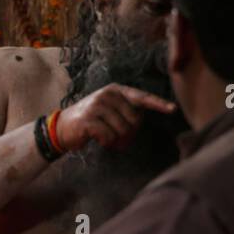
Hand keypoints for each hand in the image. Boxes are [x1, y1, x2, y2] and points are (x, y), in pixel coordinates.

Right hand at [54, 83, 177, 151]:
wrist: (61, 128)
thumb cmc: (90, 121)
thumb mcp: (108, 110)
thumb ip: (125, 110)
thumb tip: (141, 120)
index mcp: (115, 90)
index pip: (141, 97)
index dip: (158, 104)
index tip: (173, 109)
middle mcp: (107, 95)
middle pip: (134, 120)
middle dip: (128, 134)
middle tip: (115, 137)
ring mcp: (96, 106)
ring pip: (123, 131)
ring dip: (116, 140)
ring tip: (105, 138)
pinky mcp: (88, 120)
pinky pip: (109, 137)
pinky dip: (105, 142)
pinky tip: (96, 139)